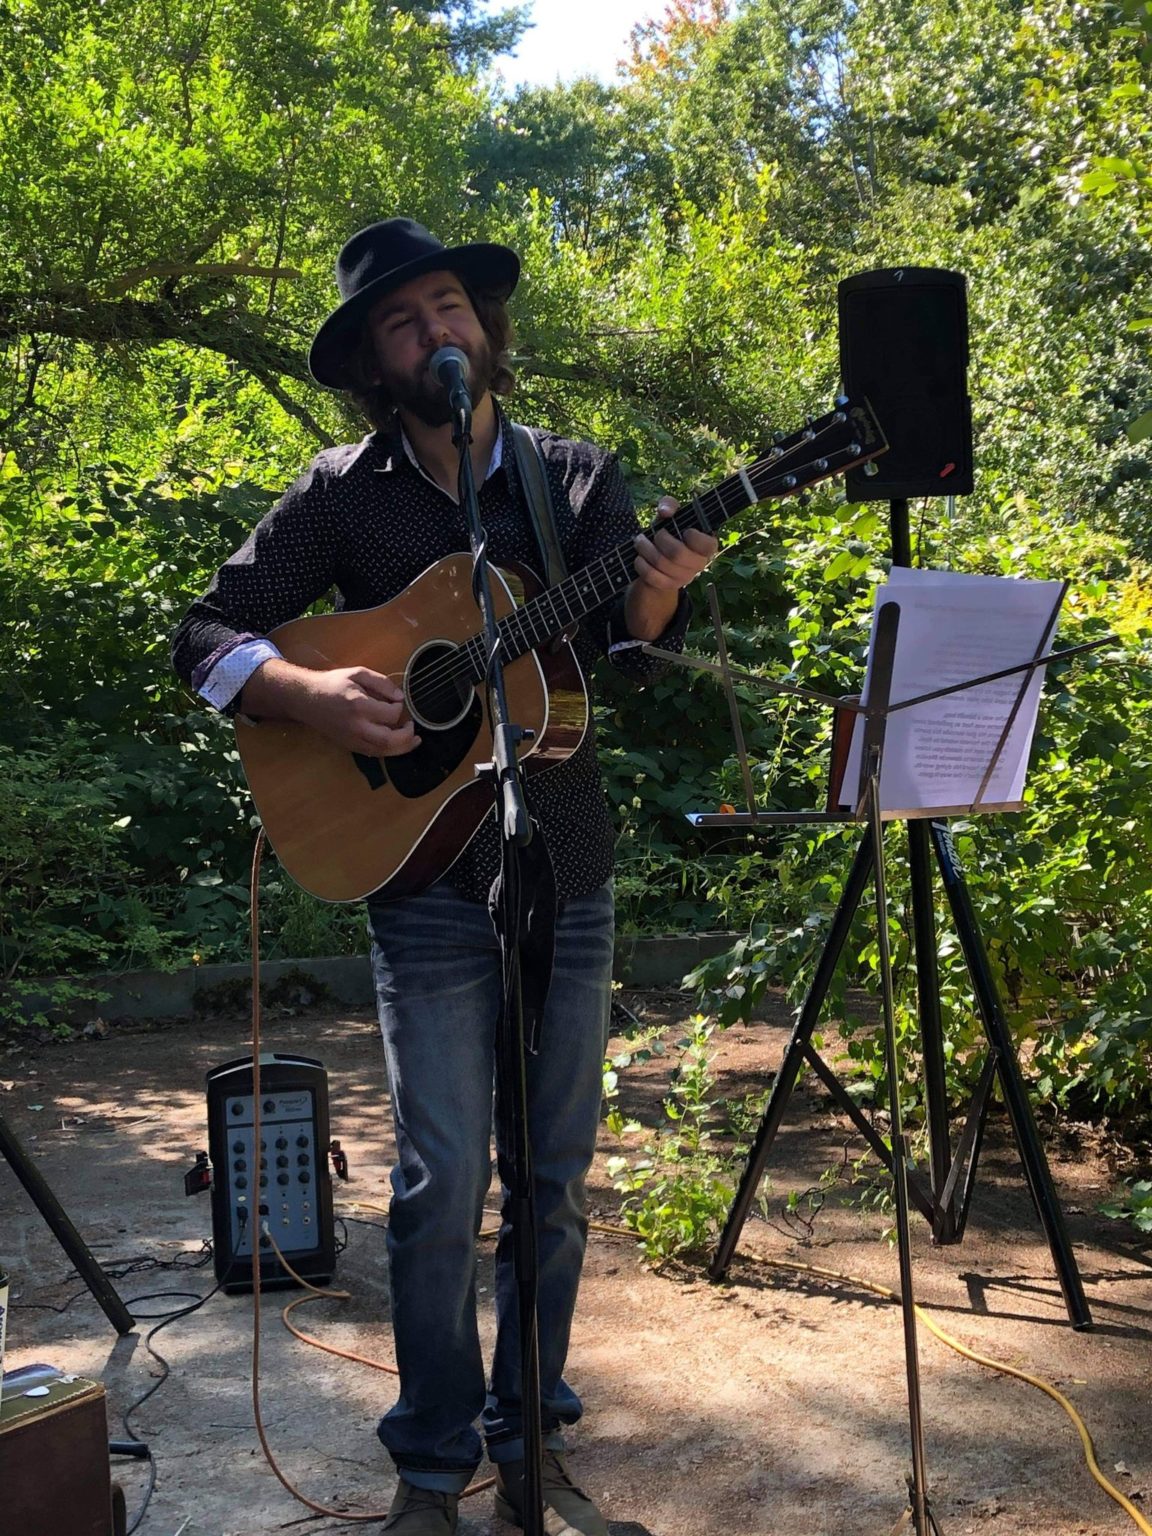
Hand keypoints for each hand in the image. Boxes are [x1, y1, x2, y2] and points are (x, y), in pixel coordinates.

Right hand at [243, 660, 420, 755]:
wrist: (306, 699)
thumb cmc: (332, 683)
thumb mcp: (357, 673)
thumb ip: (381, 682)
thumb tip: (400, 697)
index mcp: (358, 705)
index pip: (390, 714)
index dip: (400, 709)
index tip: (399, 702)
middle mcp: (356, 726)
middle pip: (388, 740)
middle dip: (407, 737)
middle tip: (413, 728)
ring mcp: (351, 739)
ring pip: (382, 751)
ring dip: (401, 748)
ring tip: (413, 741)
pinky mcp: (348, 746)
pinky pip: (372, 753)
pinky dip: (387, 751)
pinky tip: (396, 744)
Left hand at [632, 497, 717, 592]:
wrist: (656, 559)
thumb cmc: (668, 533)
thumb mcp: (669, 517)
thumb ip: (670, 505)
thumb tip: (666, 511)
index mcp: (706, 546)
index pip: (708, 545)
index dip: (694, 537)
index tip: (684, 530)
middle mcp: (699, 563)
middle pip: (677, 554)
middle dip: (660, 540)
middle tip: (655, 534)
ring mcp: (684, 577)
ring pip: (661, 564)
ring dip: (646, 549)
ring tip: (640, 542)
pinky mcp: (669, 586)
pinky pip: (652, 576)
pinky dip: (641, 564)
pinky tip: (639, 558)